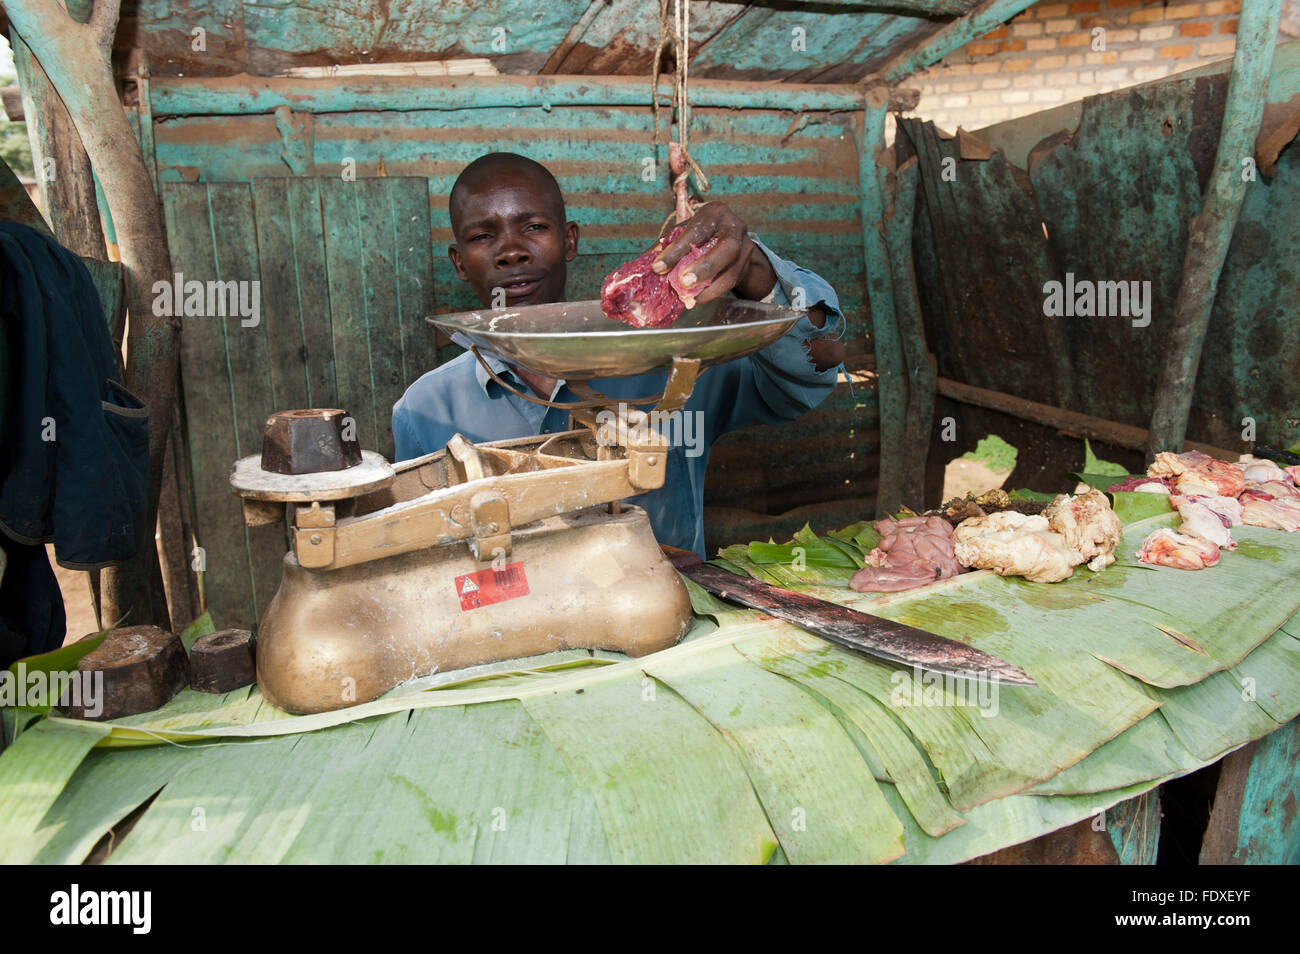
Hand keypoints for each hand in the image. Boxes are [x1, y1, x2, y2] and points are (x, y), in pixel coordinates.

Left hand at [650, 202, 776, 303]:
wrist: (730, 238)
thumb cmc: (701, 232)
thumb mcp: (684, 231)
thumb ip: (667, 245)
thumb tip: (647, 266)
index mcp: (715, 213)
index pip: (697, 230)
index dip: (677, 249)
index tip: (658, 267)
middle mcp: (734, 227)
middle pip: (726, 248)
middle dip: (705, 267)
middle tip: (684, 282)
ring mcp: (745, 247)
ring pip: (731, 271)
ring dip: (709, 288)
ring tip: (688, 298)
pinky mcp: (746, 266)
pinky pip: (731, 283)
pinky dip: (712, 294)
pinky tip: (696, 299)